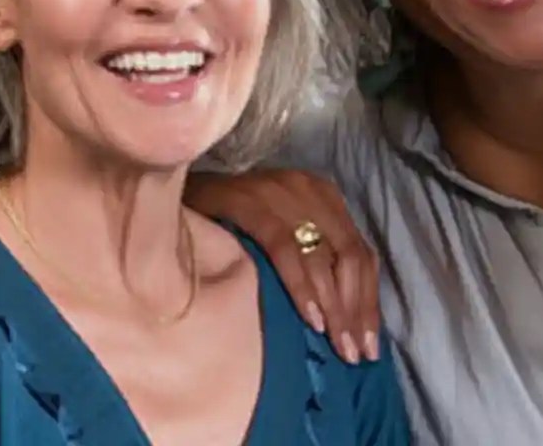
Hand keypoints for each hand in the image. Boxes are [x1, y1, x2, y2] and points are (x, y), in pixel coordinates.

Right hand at [184, 169, 380, 362]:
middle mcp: (306, 188)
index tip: (370, 346)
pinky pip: (285, 247)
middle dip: (356, 310)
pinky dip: (301, 285)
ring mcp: (277, 191)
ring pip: (322, 255)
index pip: (360, 252)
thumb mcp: (282, 235)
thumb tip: (343, 320)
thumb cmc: (229, 225)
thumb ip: (312, 261)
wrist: (172, 196)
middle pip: (350, 255)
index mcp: (321, 195)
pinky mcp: (249, 201)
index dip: (369, 301)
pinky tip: (310, 318)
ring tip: (337, 346)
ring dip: (334, 307)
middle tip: (355, 354)